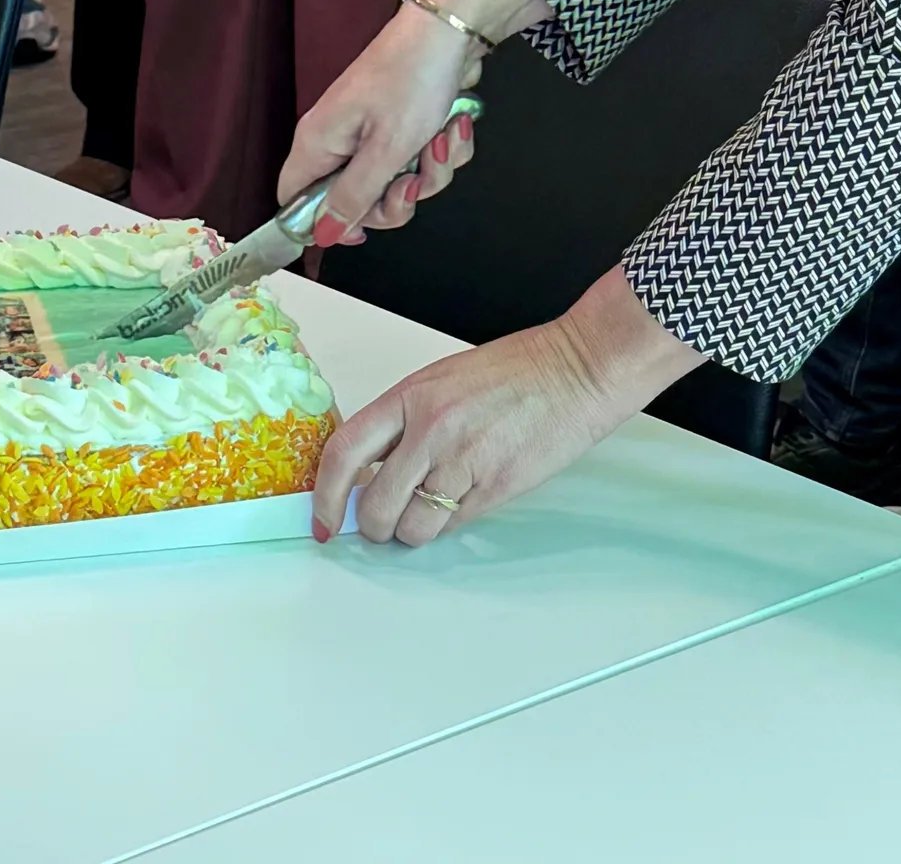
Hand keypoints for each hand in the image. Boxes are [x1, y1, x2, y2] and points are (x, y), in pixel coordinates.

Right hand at [282, 0, 546, 240]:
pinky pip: (420, 160)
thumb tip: (321, 235)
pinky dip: (442, 148)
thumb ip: (354, 197)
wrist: (451, 31)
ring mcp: (372, 131)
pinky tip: (452, 123)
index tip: (361, 230)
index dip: (322, 222)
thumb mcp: (385, 151)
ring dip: (430, 170)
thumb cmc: (411, 80)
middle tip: (414, 179)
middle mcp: (340, 139)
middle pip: (356, 200)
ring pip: (397, 182)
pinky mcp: (402, 123)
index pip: (294, 199)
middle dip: (398, 198)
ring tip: (440, 137)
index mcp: (318, 142)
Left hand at [311, 269, 704, 545]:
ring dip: (412, 531)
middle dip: (372, 526)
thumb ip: (406, 423)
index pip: (345, 452)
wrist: (576, 369)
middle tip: (381, 522)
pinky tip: (463, 499)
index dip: (325, 495)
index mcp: (410, 395)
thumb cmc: (517, 371)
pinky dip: (449, 525)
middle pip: (375, 505)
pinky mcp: (495, 488)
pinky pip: (453, 526)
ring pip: (413, 527)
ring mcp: (463, 461)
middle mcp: (430, 429)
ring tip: (429, 510)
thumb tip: (373, 471)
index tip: (323, 518)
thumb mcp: (444, 382)